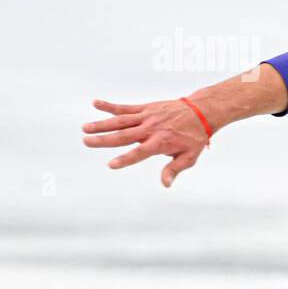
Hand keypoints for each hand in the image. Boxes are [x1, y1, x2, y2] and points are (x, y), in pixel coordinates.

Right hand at [82, 97, 211, 187]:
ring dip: (102, 124)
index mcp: (160, 143)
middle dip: (104, 139)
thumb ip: (174, 169)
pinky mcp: (146, 108)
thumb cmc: (194, 137)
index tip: (111, 164)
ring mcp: (147, 117)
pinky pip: (126, 107)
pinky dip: (110, 106)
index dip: (126, 159)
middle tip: (86, 141)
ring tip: (85, 128)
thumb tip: (165, 184)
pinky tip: (96, 103)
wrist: (201, 112)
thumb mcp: (189, 157)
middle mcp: (151, 129)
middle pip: (124, 135)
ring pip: (121, 121)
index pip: (139, 153)